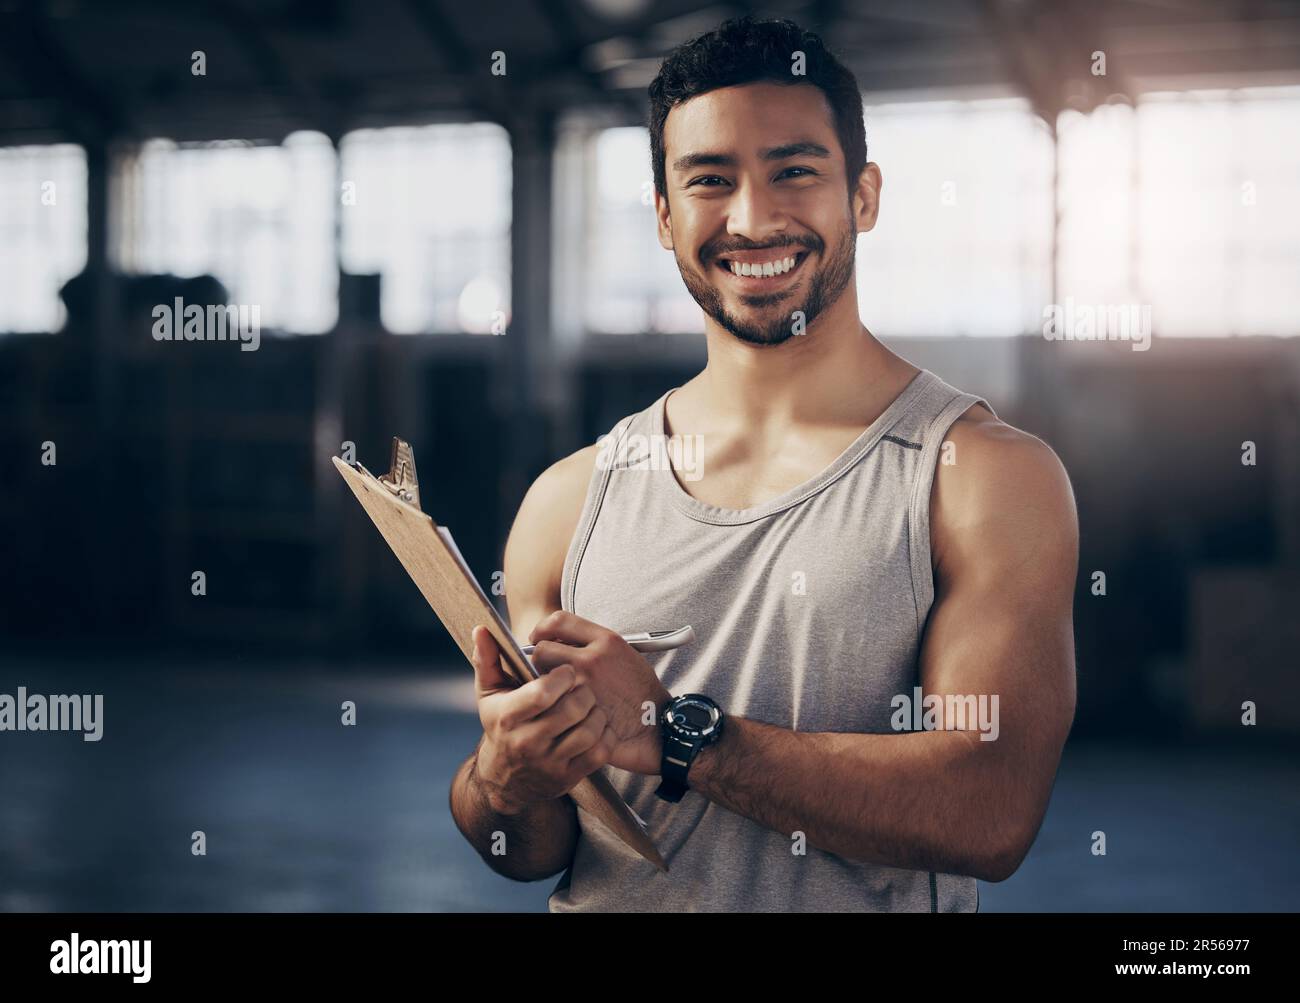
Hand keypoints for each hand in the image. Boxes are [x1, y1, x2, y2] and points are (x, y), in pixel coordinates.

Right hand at [469, 625, 617, 812]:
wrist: (505, 780)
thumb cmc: (500, 725)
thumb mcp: (489, 693)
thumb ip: (488, 659)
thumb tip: (482, 628)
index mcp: (508, 717)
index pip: (543, 693)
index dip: (562, 676)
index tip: (567, 670)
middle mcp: (527, 742)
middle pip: (572, 709)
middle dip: (583, 691)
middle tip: (582, 686)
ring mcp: (549, 763)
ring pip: (589, 730)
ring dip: (597, 713)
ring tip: (590, 705)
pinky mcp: (569, 777)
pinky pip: (599, 753)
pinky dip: (605, 736)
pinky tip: (598, 726)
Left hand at [527, 611, 671, 775]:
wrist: (657, 723)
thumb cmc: (639, 690)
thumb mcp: (623, 653)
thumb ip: (592, 643)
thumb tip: (557, 640)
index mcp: (606, 641)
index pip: (559, 621)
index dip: (542, 629)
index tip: (538, 637)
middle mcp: (593, 660)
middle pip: (542, 650)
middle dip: (539, 659)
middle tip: (544, 669)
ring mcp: (584, 687)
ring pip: (541, 678)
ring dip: (542, 683)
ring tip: (553, 690)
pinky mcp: (578, 711)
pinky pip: (550, 703)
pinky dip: (550, 704)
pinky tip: (558, 708)